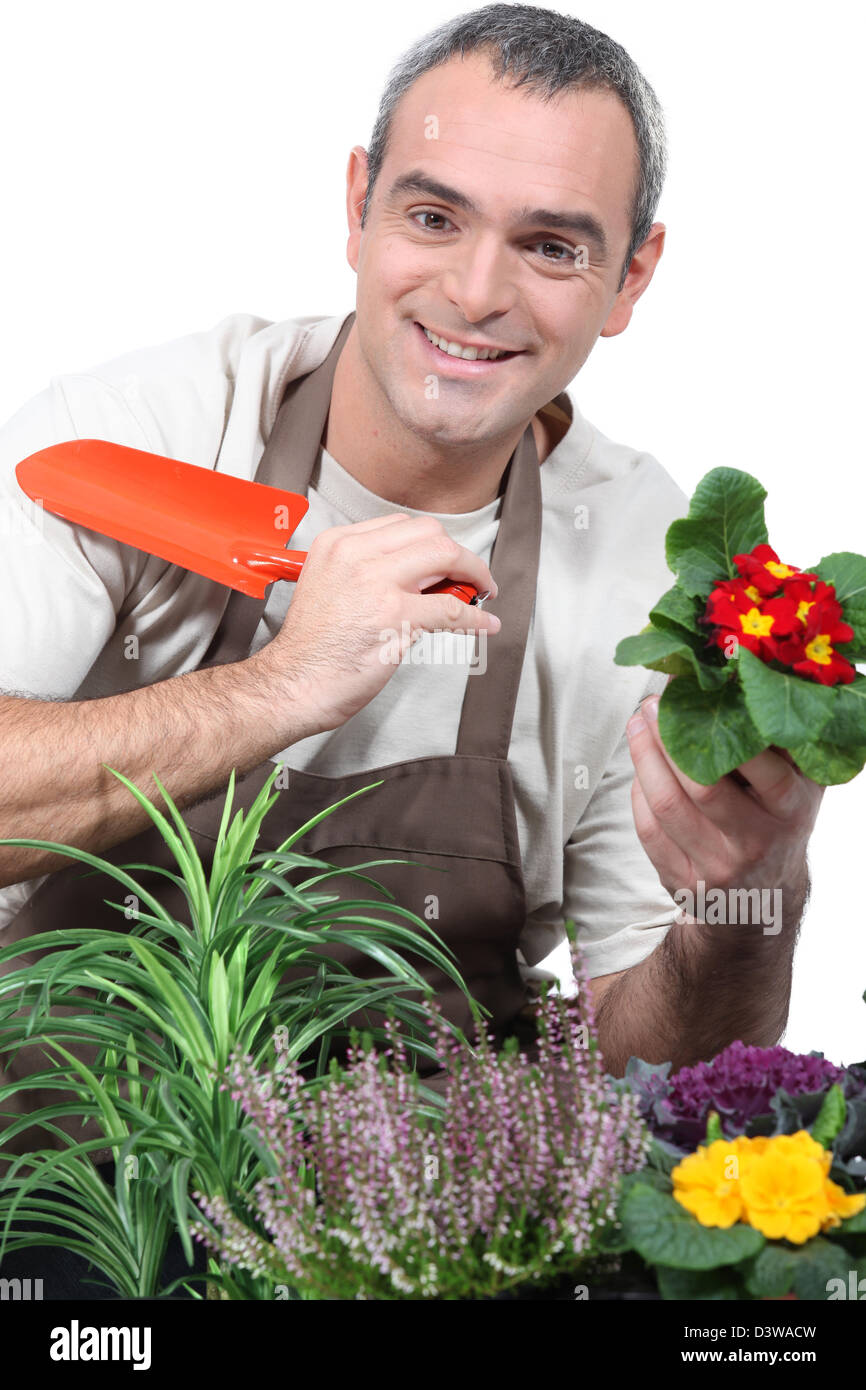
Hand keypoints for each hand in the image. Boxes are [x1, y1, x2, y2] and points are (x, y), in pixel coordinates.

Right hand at [256, 513, 499, 733]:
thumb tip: (420, 579)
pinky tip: (485, 623)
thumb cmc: (310, 649)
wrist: (292, 684)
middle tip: (470, 575)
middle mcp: (356, 555)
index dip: (431, 543)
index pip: (400, 526)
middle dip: (458, 553)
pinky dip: (476, 617)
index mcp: (337, 544)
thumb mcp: (330, 587)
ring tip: (482, 591)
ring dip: (474, 573)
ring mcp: (376, 583)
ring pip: (446, 556)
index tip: (444, 561)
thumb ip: (368, 573)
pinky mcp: (394, 616)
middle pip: (429, 533)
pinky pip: (451, 609)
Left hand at [626, 690, 823, 931]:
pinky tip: (637, 767)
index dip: (723, 727)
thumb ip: (784, 742)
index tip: (697, 691)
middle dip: (669, 739)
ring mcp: (718, 867)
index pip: (761, 768)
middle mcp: (756, 842)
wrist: (767, 896)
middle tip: (653, 704)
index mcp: (791, 810)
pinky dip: (637, 793)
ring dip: (643, 758)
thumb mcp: (802, 784)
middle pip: (702, 787)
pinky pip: (649, 832)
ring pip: (667, 808)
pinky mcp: (684, 882)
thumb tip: (741, 677)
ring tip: (637, 723)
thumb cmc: (780, 821)